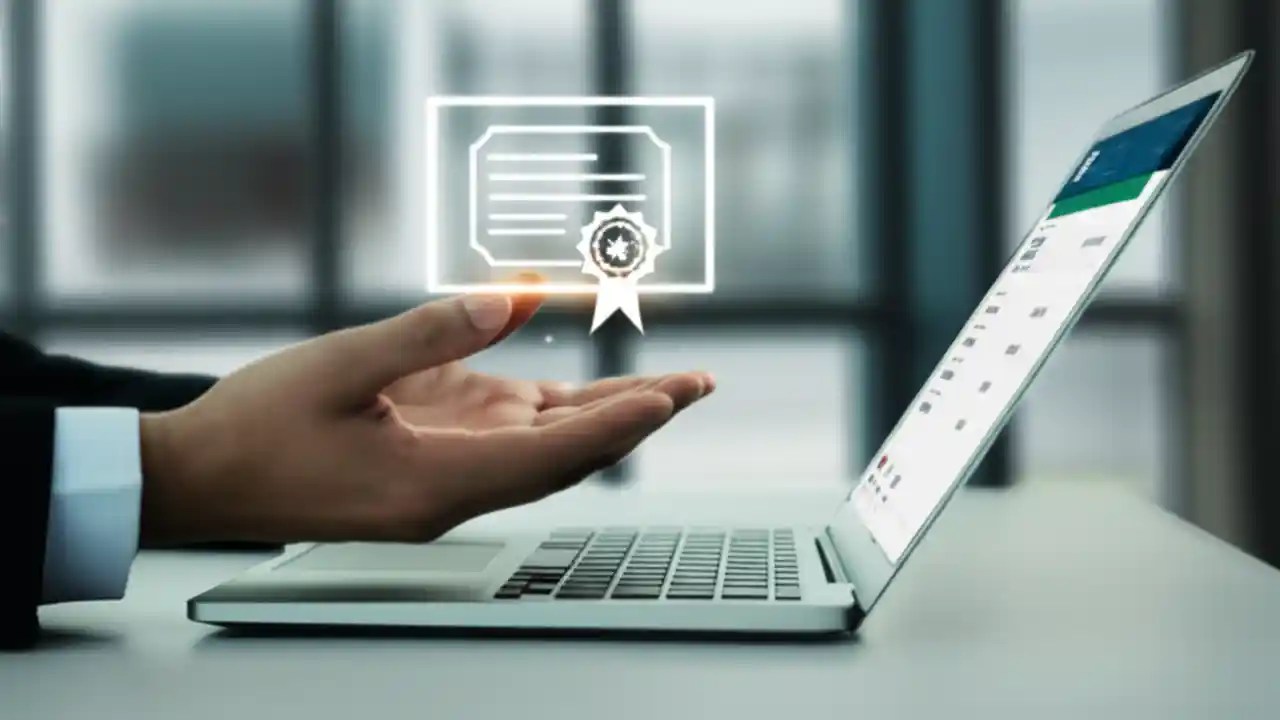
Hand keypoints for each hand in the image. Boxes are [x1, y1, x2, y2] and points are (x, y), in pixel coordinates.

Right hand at [137, 294, 711, 545]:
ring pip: (547, 448)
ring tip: (670, 387)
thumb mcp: (339, 368)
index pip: (550, 457)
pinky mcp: (433, 454)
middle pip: (566, 456)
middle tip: (698, 385)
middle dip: (634, 418)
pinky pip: (512, 435)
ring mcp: (447, 472)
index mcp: (434, 483)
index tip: (670, 397)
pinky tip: (593, 389)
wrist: (204, 478)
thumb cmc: (258, 429)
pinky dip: (557, 412)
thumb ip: (430, 334)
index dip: (615, 426)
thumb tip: (514, 300)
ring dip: (607, 417)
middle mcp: (455, 486)